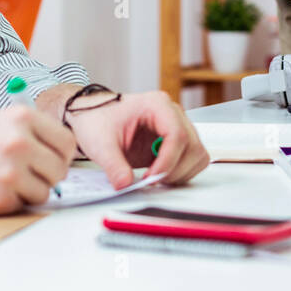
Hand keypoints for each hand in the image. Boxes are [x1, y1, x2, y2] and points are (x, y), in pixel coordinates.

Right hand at [0, 106, 77, 213]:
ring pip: (46, 189)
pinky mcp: (2, 197)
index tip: (52, 160)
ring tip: (5, 181)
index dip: (61, 155)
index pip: (67, 141)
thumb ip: (29, 132)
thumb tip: (59, 150)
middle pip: (61, 168)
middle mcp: (21, 142)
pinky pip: (26, 204)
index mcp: (22, 118)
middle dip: (48, 175)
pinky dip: (14, 202)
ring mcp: (12, 171)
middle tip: (28, 175)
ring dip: (31, 190)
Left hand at [66, 90, 209, 189]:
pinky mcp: (176, 141)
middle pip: (192, 145)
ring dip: (180, 172)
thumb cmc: (97, 120)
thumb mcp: (100, 144)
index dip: (168, 160)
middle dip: (174, 169)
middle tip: (150, 180)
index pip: (177, 134)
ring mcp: (177, 126)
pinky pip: (192, 159)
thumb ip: (114, 166)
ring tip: (154, 177)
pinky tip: (159, 173)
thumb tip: (126, 185)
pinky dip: (181, 172)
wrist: (93, 117)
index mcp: (157, 104)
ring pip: (197, 154)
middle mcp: (172, 113)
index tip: (151, 178)